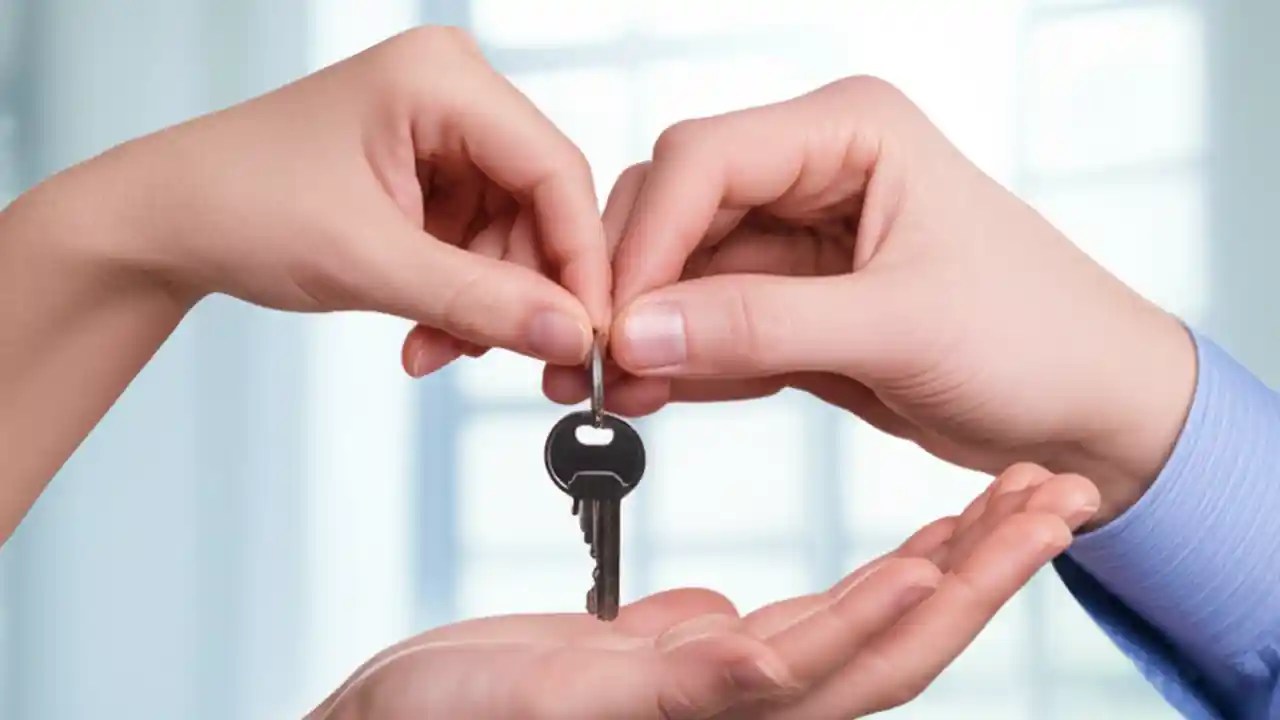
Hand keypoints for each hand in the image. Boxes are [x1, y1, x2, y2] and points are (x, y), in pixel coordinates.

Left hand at [24, 26, 607, 372]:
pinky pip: (482, 245)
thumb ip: (482, 301)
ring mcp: (445, 134)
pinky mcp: (433, 174)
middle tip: (499, 354)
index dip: (579, 260)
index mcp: (443, 79)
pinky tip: (424, 328)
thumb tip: (573, 336)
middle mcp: (454, 94)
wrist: (170, 222)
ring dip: (486, 304)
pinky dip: (462, 296)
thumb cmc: (241, 207)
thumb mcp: (370, 262)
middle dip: (521, 291)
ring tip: (432, 345)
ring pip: (515, 236)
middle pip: (541, 206)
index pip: (555, 169)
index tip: (586, 336)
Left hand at [307, 465, 1095, 719]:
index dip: (952, 570)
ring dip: (954, 589)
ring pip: (860, 660)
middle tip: (1065, 495)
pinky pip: (769, 669)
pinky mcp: (648, 704)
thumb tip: (731, 618)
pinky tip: (909, 571)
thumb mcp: (609, 657)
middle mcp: (739, 705)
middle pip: (895, 645)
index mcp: (731, 680)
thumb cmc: (489, 693)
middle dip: (988, 573)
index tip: (1005, 502)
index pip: (868, 623)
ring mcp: (702, 713)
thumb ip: (685, 641)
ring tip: (1026, 519)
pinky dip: (849, 625)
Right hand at [546, 77, 1194, 526]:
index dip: (646, 239)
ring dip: (648, 332)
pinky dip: (683, 359)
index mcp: (851, 132)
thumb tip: (637, 332)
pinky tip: (655, 395)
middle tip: (598, 363)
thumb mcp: (898, 326)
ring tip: (615, 394)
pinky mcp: (795, 302)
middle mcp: (815, 171)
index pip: (705, 159)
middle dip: (633, 286)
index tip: (613, 321)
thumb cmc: (1038, 337)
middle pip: (676, 208)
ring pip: (682, 271)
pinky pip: (713, 322)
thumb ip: (761, 324)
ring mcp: (800, 239)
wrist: (1092, 410)